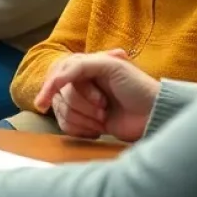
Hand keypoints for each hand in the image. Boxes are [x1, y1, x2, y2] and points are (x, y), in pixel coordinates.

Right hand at [35, 50, 160, 141]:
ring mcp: (82, 104)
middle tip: (104, 107)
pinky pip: (66, 127)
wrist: (154, 114)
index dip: (53, 87)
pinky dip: (80, 130)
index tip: (42, 103)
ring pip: (62, 112)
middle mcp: (79, 83)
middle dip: (83, 105)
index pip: (57, 76)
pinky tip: (97, 130)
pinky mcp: (86, 123)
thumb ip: (79, 66)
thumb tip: (54, 79)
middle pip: (60, 96)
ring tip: (103, 119)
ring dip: (83, 119)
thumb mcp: (110, 66)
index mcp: (83, 67)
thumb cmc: (137, 87)